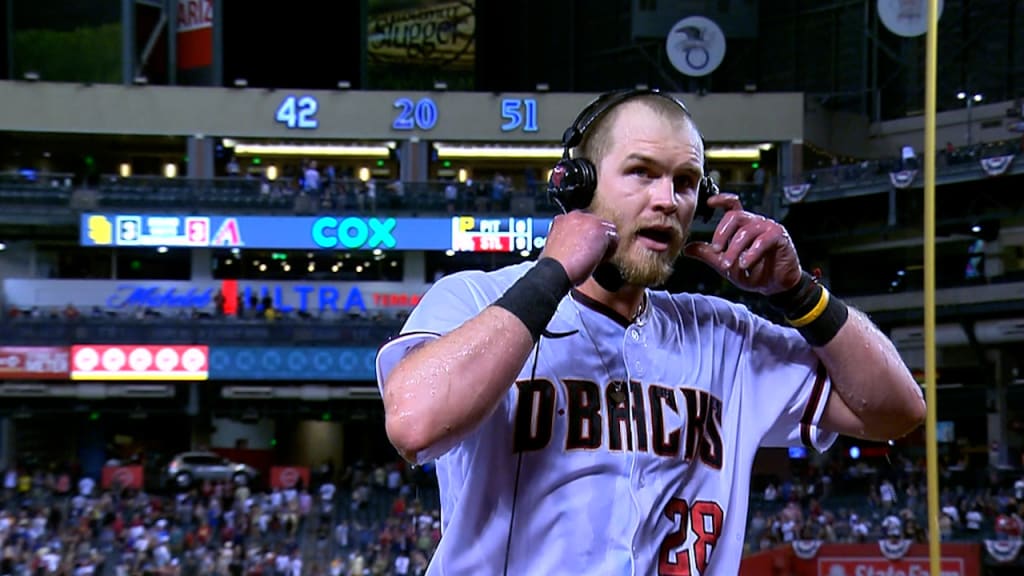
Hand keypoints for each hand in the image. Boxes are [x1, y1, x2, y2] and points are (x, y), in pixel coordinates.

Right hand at [540, 211, 617, 285]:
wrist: (555, 271)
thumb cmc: (554, 267)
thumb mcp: (556, 249)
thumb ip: (566, 241)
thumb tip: (576, 247)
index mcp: (560, 220)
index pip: (581, 224)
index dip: (584, 238)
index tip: (582, 250)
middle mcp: (574, 215)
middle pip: (594, 224)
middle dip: (594, 238)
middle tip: (590, 255)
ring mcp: (588, 219)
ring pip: (605, 230)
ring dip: (602, 244)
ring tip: (594, 259)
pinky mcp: (599, 227)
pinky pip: (614, 237)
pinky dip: (610, 250)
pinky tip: (599, 260)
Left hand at [683, 194, 801, 294]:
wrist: (775, 286)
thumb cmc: (752, 272)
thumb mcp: (725, 264)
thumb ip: (708, 255)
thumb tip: (687, 248)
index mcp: (742, 225)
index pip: (732, 205)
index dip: (722, 199)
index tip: (709, 202)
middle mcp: (755, 222)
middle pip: (735, 216)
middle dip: (721, 233)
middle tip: (715, 250)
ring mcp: (768, 227)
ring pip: (746, 231)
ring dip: (734, 249)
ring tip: (729, 265)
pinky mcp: (780, 237)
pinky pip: (763, 240)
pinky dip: (751, 253)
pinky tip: (745, 263)